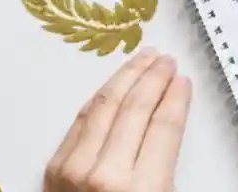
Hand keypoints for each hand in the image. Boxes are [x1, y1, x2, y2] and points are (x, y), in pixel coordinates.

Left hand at [45, 49, 192, 191]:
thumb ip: (162, 162)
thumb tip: (167, 110)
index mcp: (142, 188)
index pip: (164, 127)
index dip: (175, 98)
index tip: (182, 80)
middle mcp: (105, 173)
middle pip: (135, 110)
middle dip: (154, 78)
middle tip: (167, 60)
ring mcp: (75, 167)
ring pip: (105, 106)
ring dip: (127, 76)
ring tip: (144, 59)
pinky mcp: (54, 166)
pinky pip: (82, 119)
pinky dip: (101, 97)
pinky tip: (115, 84)